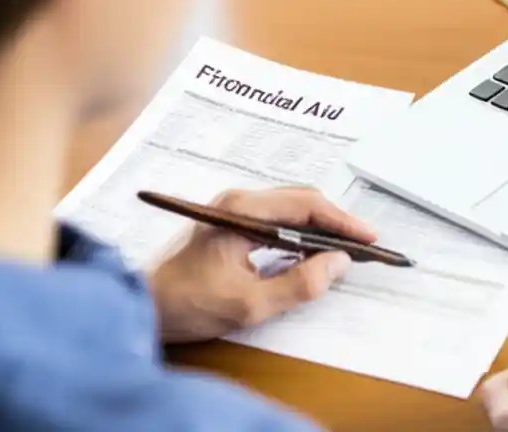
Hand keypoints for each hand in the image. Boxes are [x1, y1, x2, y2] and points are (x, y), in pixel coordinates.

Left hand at [149, 187, 375, 343]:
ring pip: (290, 210)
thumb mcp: (249, 303)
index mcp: (242, 210)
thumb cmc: (186, 304)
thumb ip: (299, 284)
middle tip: (364, 246)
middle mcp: (238, 202)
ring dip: (319, 229)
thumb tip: (339, 264)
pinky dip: (301, 234)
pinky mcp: (230, 225)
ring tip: (345, 250)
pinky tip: (312, 254)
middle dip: (336, 223)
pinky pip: (277, 221)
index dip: (342, 222)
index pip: (306, 205)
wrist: (138, 305)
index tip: (369, 239)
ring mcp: (233, 211)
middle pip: (301, 202)